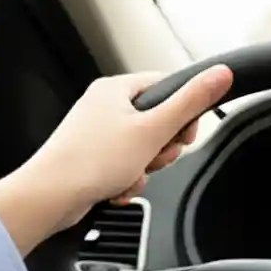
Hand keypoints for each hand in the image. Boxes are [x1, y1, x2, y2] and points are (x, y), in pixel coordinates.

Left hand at [0, 65, 232, 254]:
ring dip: (145, 167)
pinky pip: (126, 165)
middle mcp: (104, 106)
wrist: (50, 197)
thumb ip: (190, 102)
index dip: (183, 113)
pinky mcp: (92, 158)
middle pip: (157, 121)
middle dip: (161, 147)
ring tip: (131, 174)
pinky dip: (128, 178)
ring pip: (143, 147)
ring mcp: (96, 133)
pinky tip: (118, 186)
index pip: (167, 88)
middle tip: (153, 156)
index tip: (185, 134)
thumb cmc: (90, 161)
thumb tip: (220, 74)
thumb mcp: (153, 130)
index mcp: (116, 89)